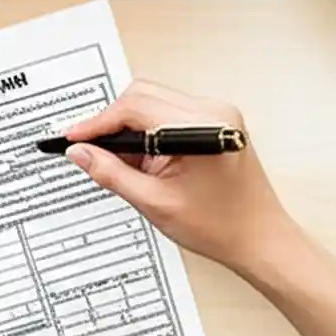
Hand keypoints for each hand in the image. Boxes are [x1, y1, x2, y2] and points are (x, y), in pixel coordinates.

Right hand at [64, 80, 294, 271]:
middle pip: (142, 95)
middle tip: (91, 150)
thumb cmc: (221, 227)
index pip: (134, 107)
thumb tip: (81, 153)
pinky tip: (142, 157)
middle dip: (112, 121)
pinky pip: (169, 111)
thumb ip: (111, 173)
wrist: (260, 239)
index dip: (98, 123)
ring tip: (121, 160)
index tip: (75, 137)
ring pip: (154, 100)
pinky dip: (148, 128)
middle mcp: (213, 112)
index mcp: (201, 128)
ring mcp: (217, 114)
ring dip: (130, 125)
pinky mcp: (216, 121)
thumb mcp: (154, 202)